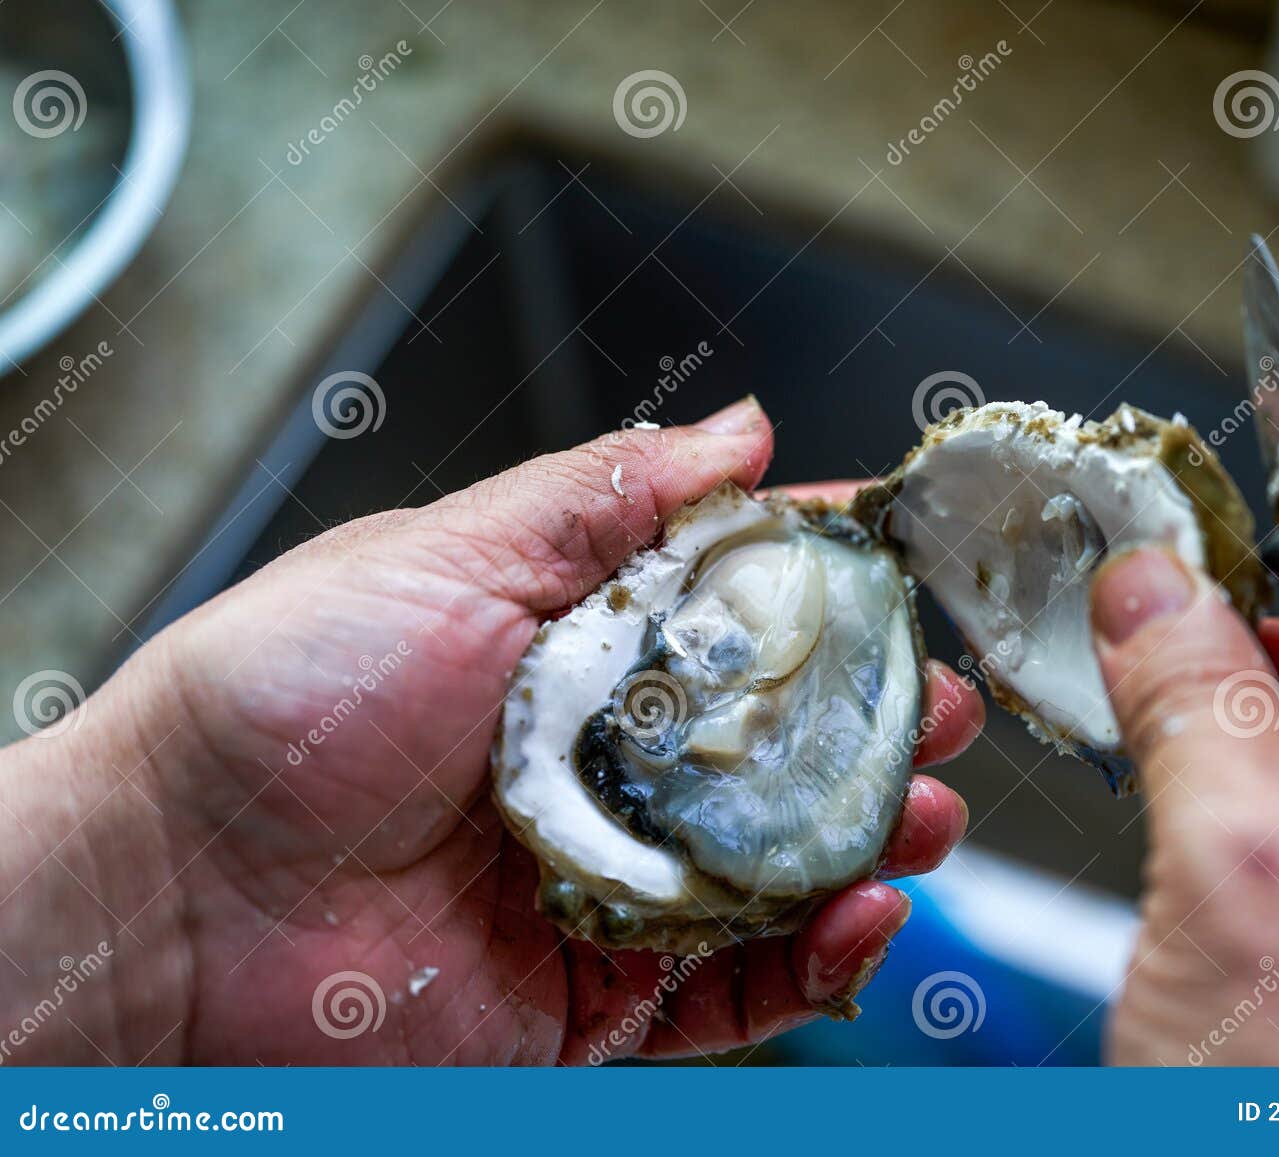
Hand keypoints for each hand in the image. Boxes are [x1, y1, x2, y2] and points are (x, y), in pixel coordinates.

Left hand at [0, 399, 979, 1064]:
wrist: (171, 890)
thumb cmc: (281, 701)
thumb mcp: (447, 554)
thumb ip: (602, 497)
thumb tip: (741, 426)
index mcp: (573, 650)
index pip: (732, 610)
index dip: (827, 587)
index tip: (909, 563)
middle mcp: (604, 766)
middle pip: (778, 748)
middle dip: (876, 723)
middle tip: (946, 702)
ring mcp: (609, 884)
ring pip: (780, 869)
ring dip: (872, 840)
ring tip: (932, 811)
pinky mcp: (599, 997)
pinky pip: (737, 988)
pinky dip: (817, 962)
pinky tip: (864, 914)